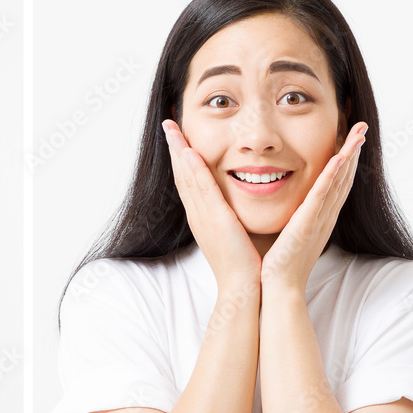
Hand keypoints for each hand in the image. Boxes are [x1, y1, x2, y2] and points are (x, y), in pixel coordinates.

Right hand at [162, 119, 261, 292]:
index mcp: (203, 218)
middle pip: (181, 175)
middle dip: (174, 148)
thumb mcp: (235, 235)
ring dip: (178, 151)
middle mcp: (198, 215)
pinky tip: (189, 151)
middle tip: (168, 124)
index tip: (178, 138)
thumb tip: (237, 206)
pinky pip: (201, 189)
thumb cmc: (245, 265)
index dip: (181, 159)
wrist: (243, 288)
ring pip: (187, 177)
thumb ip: (233, 217)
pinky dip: (193, 169)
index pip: (189, 182)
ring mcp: (203, 217)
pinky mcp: (215, 220)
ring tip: (172, 128)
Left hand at [260, 122, 367, 292]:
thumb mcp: (289, 236)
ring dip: (349, 156)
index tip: (350, 140)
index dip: (344, 162)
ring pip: (338, 182)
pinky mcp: (307, 224)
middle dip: (353, 152)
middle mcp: (324, 217)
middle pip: (343, 179)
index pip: (335, 185)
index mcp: (318, 219)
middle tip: (362, 128)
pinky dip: (332, 176)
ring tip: (358, 134)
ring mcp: (318, 220)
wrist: (277, 289)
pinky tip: (339, 158)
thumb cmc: (278, 266)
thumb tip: (287, 210)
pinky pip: (322, 196)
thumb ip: (291, 220)